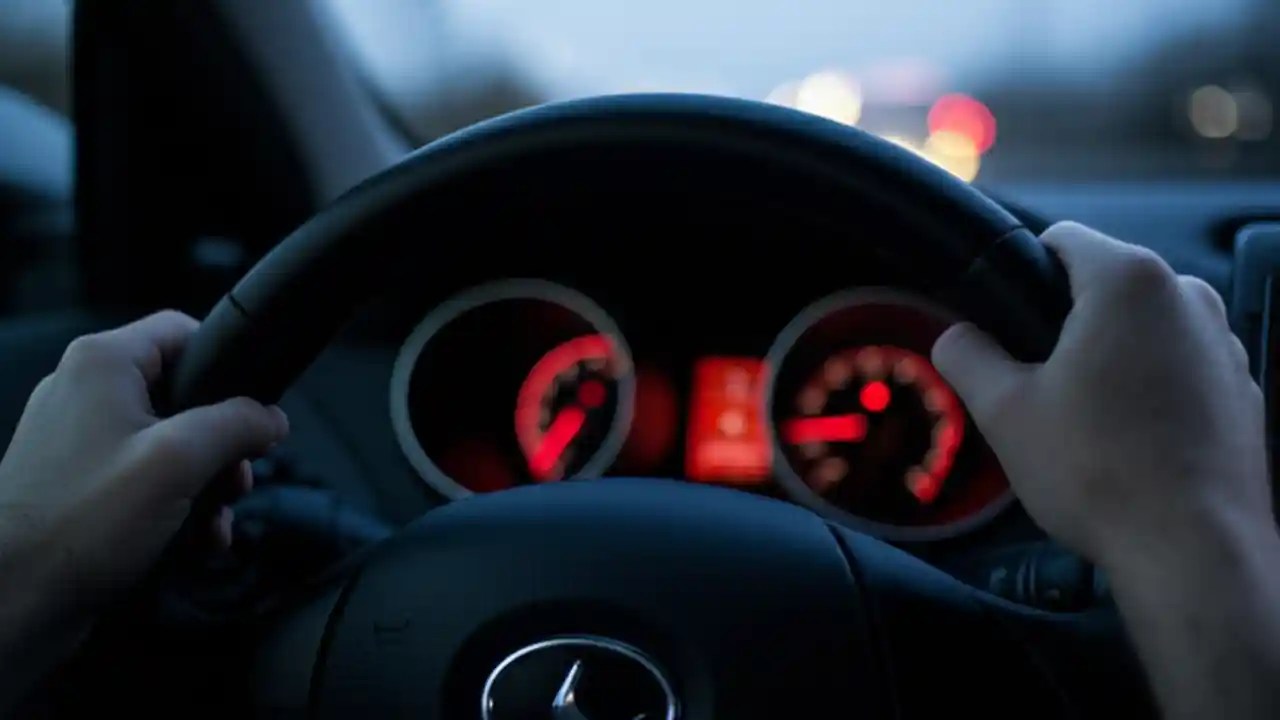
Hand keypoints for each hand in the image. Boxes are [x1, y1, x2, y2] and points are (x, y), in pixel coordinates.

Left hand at [0, 311, 288, 705]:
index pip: (184, 331)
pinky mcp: (81, 484)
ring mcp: (80, 440)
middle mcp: (86, 392)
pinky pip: (147, 479)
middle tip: (236, 480)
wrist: (11, 601)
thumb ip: (236, 425)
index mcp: (103, 364)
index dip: (229, 365)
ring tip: (215, 521)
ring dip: (207, 483)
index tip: (254, 410)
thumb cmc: (81, 523)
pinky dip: (179, 505)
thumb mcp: (179, 460)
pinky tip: (195, 540)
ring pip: (173, 443)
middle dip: (223, 444)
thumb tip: (272, 417)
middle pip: (186, 395)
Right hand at [932, 222, 1271, 574]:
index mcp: (1129, 281)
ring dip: (1112, 356)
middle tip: (1037, 386)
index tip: (1004, 325)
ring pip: (1146, 328)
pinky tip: (1132, 442)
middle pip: (1106, 285)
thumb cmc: (1095, 469)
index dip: (1022, 274)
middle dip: (1068, 322)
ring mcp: (1226, 344)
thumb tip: (954, 336)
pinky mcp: (1246, 391)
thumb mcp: (1003, 411)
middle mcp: (1190, 296)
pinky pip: (1181, 368)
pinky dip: (1153, 388)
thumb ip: (967, 357)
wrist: (1193, 550)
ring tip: (1086, 421)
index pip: (1062, 240)